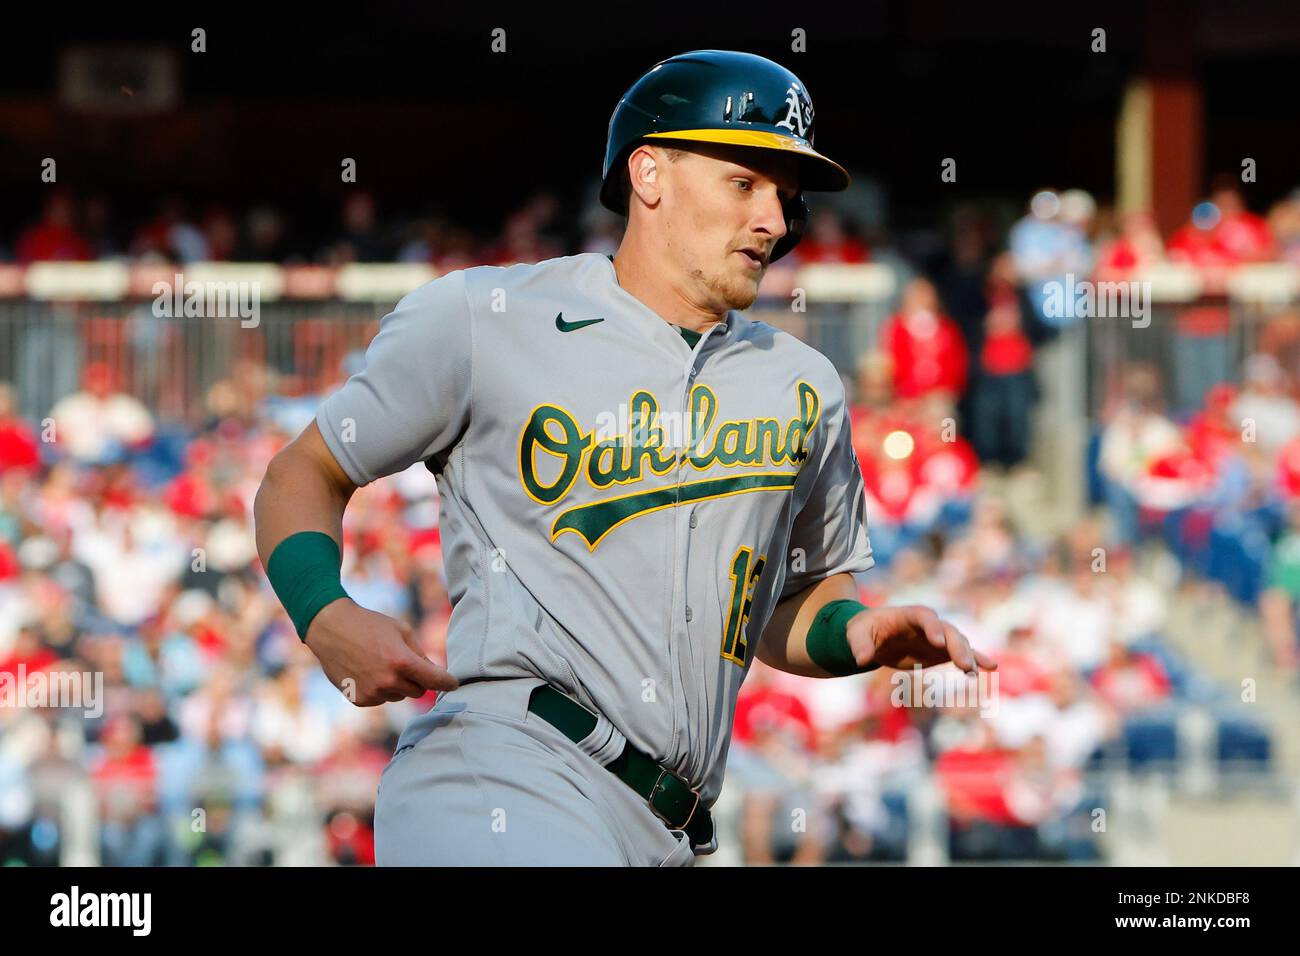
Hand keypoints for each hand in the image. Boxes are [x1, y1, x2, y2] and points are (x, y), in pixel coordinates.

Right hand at [304, 598, 458, 705]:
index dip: (447, 682)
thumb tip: (434, 672)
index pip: (434, 680)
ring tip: (381, 664)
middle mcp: (387, 681)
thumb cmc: (370, 625)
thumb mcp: (401, 630)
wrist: (331, 629)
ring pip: (399, 696)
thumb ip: (420, 653)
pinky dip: (381, 690)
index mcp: (401, 661)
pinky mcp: (359, 700)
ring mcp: (372, 692)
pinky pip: (382, 699)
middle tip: (406, 664)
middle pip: (418, 691)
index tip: (454, 684)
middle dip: (418, 680)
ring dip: (398, 685)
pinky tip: (368, 672)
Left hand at [845, 605, 997, 675]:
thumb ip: (861, 646)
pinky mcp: (942, 651)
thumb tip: (861, 660)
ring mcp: (938, 636)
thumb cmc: (863, 631)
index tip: (939, 643)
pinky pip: (963, 654)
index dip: (932, 628)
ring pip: (959, 643)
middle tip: (964, 666)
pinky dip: (977, 659)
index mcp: (908, 614)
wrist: (873, 635)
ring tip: (974, 672)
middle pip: (948, 631)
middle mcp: (928, 624)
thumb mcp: (856, 636)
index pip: (924, 617)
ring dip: (969, 656)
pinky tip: (992, 667)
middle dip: (957, 647)